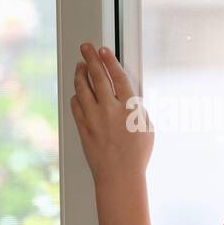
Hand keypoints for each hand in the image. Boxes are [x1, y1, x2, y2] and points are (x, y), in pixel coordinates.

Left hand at [70, 43, 153, 184]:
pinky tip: (77, 92)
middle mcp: (109, 110)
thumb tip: (129, 99)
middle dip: (91, 59)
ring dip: (80, 74)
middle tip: (86, 48)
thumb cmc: (136, 155)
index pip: (117, 77)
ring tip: (80, 65)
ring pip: (83, 89)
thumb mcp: (147, 128)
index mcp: (129, 108)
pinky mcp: (83, 128)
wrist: (119, 176)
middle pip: (98, 77)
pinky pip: (76, 106)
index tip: (104, 50)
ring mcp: (94, 118)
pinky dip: (76, 96)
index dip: (110, 61)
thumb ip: (136, 109)